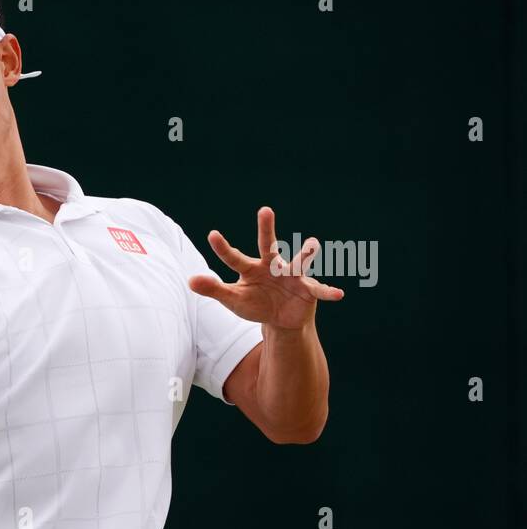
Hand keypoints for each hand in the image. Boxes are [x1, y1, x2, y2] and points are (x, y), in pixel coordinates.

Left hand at [192, 206, 344, 330]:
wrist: (281, 317)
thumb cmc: (255, 303)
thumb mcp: (233, 299)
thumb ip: (213, 289)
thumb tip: (189, 280)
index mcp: (251, 269)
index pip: (234, 258)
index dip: (223, 248)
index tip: (212, 234)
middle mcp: (272, 266)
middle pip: (267, 246)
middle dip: (266, 229)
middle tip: (265, 210)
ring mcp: (292, 276)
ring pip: (298, 262)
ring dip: (306, 253)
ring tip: (314, 243)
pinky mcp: (308, 290)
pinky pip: (319, 290)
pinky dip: (328, 292)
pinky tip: (338, 294)